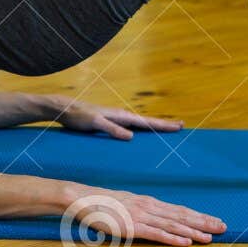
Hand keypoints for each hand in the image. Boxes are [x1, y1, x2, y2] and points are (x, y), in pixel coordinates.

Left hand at [55, 99, 182, 139]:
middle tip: (181, 126)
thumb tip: (131, 136)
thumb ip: (112, 129)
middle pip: (148, 121)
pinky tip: (142, 135)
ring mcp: (117, 119)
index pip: (147, 121)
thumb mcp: (96, 123)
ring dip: (154, 127)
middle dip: (164, 124)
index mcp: (122, 115)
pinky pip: (132, 127)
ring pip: (141, 124)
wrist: (66, 109)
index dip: (163, 125)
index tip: (179, 126)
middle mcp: (122, 116)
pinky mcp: (111, 123)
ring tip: (166, 130)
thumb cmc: (80, 116)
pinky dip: (142, 130)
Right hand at [68, 187, 224, 246]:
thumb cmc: (103, 203)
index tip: (215, 220)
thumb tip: (155, 217)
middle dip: (204, 221)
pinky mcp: (133, 227)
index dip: (199, 215)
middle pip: (182, 215)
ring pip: (173, 225)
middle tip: (223, 227)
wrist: (84, 199)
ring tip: (210, 236)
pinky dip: (173, 238)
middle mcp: (149, 207)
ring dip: (194, 231)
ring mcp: (142, 216)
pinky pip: (157, 234)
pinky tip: (186, 242)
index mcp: (149, 202)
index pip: (180, 210)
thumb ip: (142, 210)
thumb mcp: (127, 204)